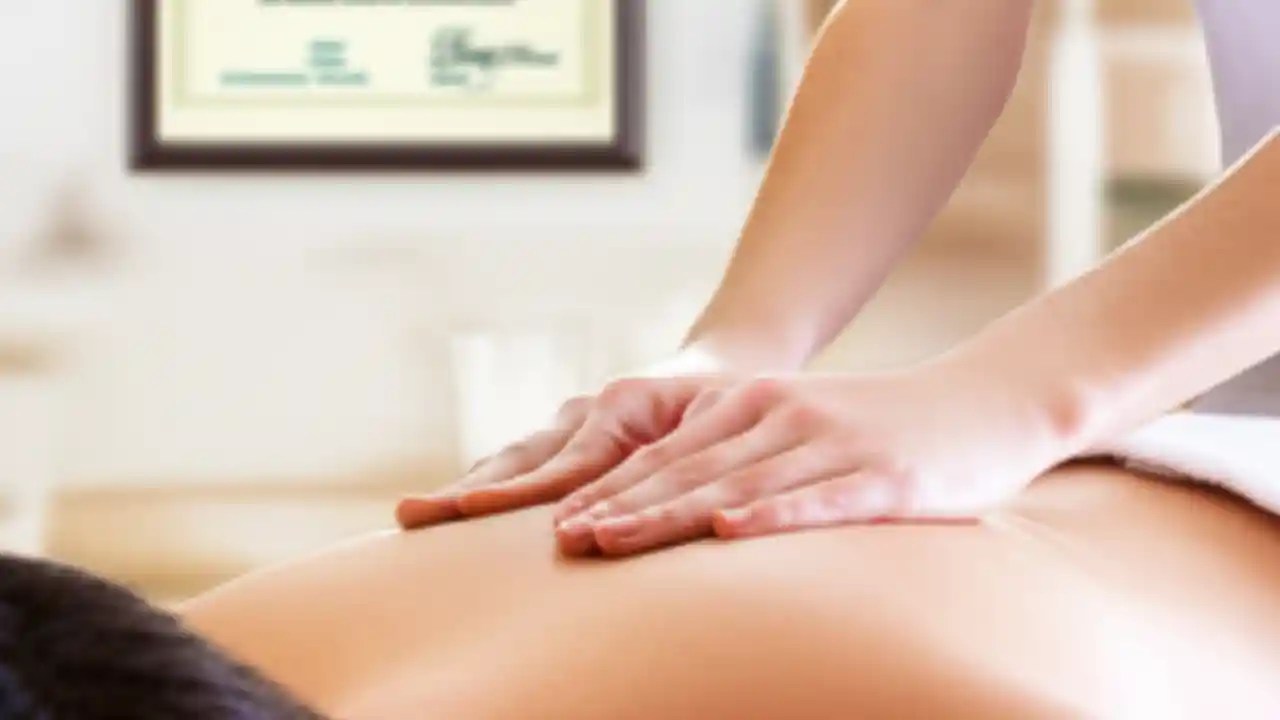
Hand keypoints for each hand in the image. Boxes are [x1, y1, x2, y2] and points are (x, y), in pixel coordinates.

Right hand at [395, 350, 737, 528]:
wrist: (724, 368)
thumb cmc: (728, 404)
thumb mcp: (724, 425)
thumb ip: (697, 462)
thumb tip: (702, 508)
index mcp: (624, 405)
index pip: (570, 461)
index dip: (523, 491)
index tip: (472, 507)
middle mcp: (586, 415)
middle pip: (519, 459)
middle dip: (466, 492)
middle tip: (411, 515)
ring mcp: (569, 427)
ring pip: (511, 461)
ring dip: (465, 492)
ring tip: (411, 517)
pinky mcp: (565, 442)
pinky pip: (520, 468)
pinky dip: (486, 490)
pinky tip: (450, 516)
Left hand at [554, 359, 1072, 555]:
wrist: (986, 403)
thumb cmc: (884, 429)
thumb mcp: (803, 427)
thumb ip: (745, 454)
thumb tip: (682, 500)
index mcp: (756, 404)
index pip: (669, 454)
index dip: (612, 488)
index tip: (558, 524)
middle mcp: (783, 416)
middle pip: (686, 469)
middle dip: (618, 505)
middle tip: (562, 540)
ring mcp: (832, 444)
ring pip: (734, 485)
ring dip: (666, 514)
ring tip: (610, 540)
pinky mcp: (882, 477)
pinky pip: (815, 501)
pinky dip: (768, 516)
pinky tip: (727, 532)